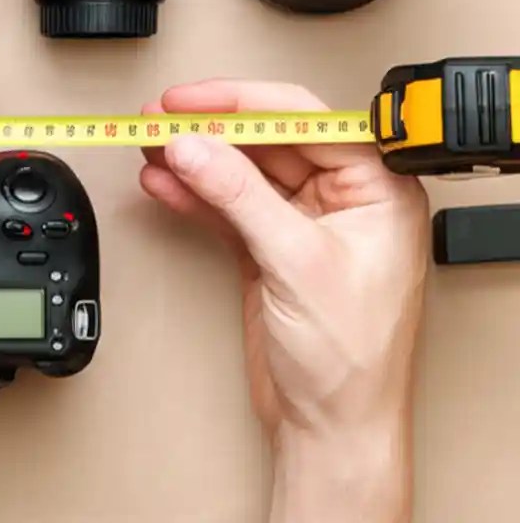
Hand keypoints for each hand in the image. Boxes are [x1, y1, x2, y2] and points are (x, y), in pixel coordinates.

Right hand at [139, 80, 428, 522]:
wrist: (330, 426)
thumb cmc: (353, 361)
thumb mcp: (297, 263)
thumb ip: (240, 198)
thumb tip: (195, 147)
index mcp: (378, 189)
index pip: (305, 121)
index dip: (243, 103)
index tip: (191, 100)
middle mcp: (343, 200)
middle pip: (266, 141)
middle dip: (209, 127)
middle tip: (159, 117)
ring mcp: (301, 225)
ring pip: (239, 171)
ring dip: (193, 157)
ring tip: (149, 141)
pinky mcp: (267, 250)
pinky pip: (224, 206)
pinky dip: (191, 193)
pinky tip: (163, 179)